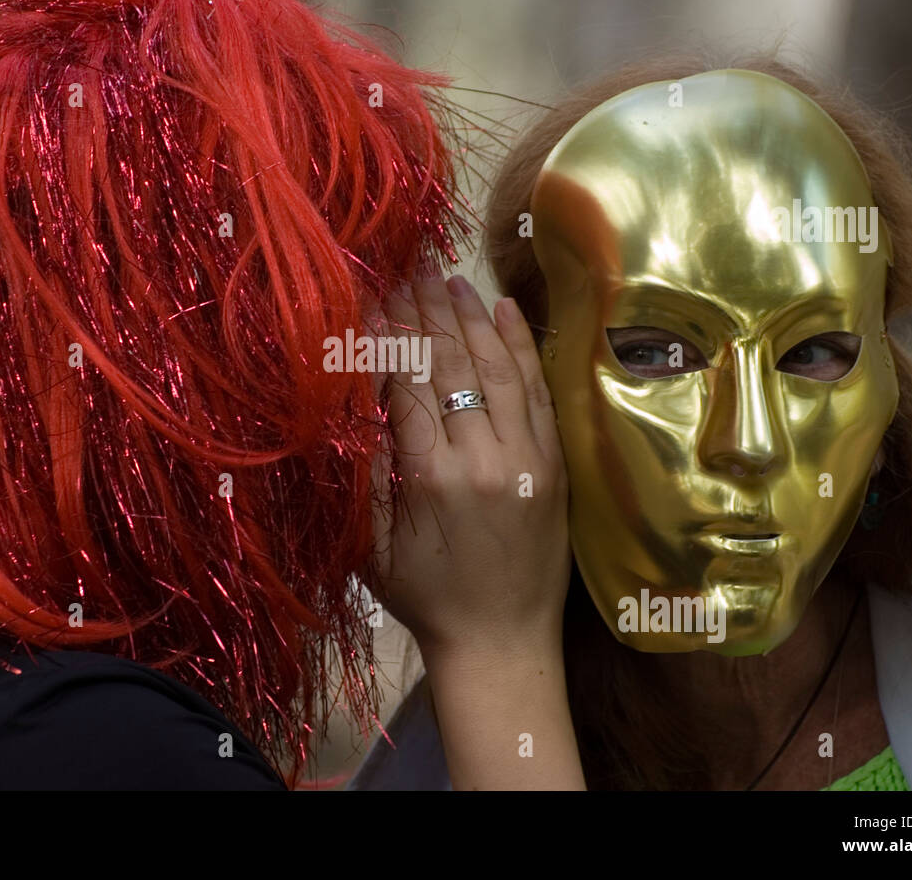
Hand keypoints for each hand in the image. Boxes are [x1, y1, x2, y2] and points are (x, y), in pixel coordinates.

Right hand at [371, 271, 568, 660]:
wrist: (501, 643)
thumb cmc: (426, 599)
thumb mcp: (374, 546)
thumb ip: (366, 471)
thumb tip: (355, 398)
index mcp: (432, 477)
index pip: (405, 383)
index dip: (385, 335)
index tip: (370, 295)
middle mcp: (484, 457)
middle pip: (451, 365)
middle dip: (425, 312)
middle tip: (409, 269)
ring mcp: (528, 457)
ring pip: (497, 369)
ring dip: (470, 319)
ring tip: (448, 280)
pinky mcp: (556, 464)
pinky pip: (538, 392)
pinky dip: (522, 348)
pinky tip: (504, 311)